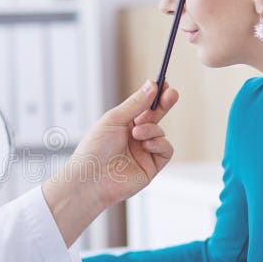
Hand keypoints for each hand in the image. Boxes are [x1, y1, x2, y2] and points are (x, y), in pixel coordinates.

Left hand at [42, 80, 178, 245]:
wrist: (91, 179)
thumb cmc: (94, 150)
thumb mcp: (113, 120)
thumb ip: (135, 104)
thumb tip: (151, 84)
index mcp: (122, 124)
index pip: (142, 106)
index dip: (153, 95)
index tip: (163, 82)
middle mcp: (134, 137)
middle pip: (155, 116)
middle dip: (164, 104)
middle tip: (171, 93)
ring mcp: (143, 152)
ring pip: (160, 132)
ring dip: (152, 129)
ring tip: (138, 133)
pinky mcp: (151, 166)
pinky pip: (166, 149)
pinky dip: (159, 143)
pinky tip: (146, 145)